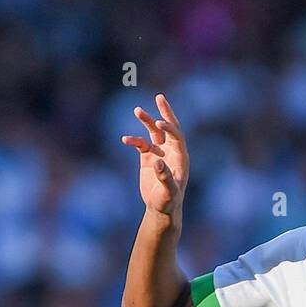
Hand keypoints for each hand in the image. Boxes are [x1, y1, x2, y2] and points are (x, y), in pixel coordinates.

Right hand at [121, 93, 188, 216]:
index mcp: (180, 158)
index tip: (159, 123)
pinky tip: (124, 140)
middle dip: (165, 112)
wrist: (161, 209)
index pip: (177, 136)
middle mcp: (171, 152)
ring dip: (147, 121)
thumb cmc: (168, 202)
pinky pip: (140, 143)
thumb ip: (165, 178)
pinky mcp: (148, 157)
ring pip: (154, 132)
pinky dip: (133, 140)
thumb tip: (158, 163)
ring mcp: (159, 153)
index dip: (170, 127)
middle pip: (169, 128)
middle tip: (159, 97)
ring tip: (137, 110)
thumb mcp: (169, 192)